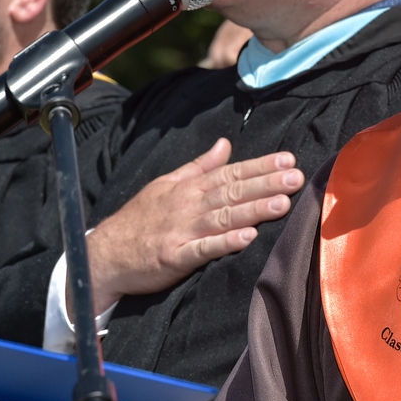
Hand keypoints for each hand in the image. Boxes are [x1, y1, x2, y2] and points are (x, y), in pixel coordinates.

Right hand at [85, 140, 303, 312]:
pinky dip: (225, 243)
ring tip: (282, 203)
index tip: (288, 159)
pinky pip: (204, 249)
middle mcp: (189, 205)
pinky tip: (248, 237)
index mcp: (190, 187)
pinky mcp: (175, 257)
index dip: (260, 166)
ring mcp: (182, 230)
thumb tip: (225, 144)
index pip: (231, 172)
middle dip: (266, 183)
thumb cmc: (140, 218)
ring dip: (254, 210)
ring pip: (224, 217)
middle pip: (232, 191)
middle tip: (295, 177)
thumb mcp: (167, 184)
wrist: (104, 254)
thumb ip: (200, 166)